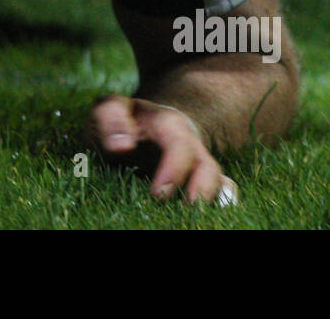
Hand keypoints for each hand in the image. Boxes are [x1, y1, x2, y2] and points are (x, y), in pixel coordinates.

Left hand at [87, 94, 237, 204]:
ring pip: (217, 181)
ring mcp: (195, 162)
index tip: (158, 195)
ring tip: (194, 220)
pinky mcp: (197, 179)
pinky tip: (208, 219)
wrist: (135, 123)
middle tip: (182, 215)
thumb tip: (122, 146)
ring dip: (209, 201)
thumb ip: (111, 118)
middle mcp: (189, 143)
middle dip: (200, 191)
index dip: (174, 171)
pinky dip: (218, 204)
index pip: (180, 145)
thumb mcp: (108, 108)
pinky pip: (220, 190)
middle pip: (207, 167)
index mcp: (168, 123)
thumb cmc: (120, 120)